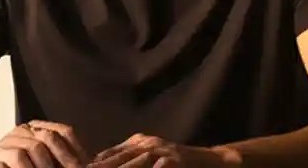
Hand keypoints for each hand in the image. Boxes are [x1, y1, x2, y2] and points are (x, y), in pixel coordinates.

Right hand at [0, 120, 89, 167]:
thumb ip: (55, 159)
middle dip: (65, 161)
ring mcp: (5, 143)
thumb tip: (88, 165)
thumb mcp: (36, 162)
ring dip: (46, 167)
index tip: (86, 166)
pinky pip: (16, 157)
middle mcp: (20, 132)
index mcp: (34, 131)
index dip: (77, 150)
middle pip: (49, 138)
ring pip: (34, 147)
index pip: (64, 131)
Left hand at [85, 134, 235, 167]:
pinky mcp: (174, 161)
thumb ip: (129, 158)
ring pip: (135, 164)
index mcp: (138, 142)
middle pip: (118, 159)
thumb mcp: (151, 156)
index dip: (94, 164)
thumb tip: (100, 161)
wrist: (212, 160)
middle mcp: (147, 144)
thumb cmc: (179, 162)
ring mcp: (162, 152)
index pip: (110, 154)